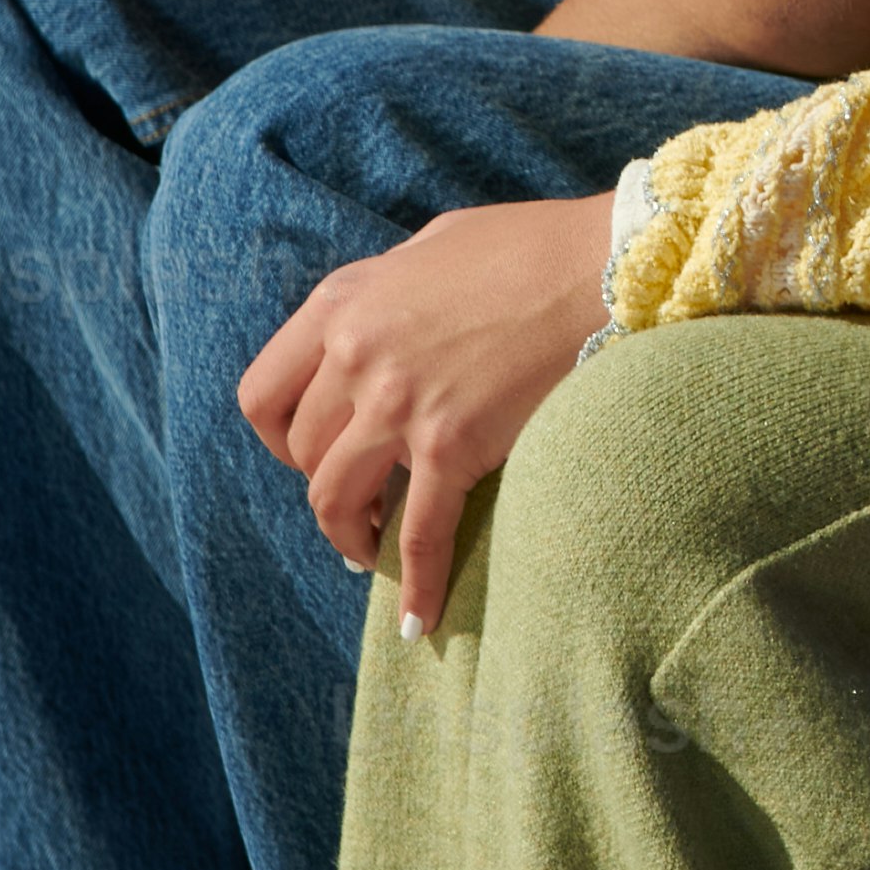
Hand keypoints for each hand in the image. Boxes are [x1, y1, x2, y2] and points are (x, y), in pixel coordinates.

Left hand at [232, 189, 619, 633]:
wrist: (606, 265)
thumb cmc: (533, 248)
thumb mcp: (433, 248)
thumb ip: (387, 292)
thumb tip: (377, 328)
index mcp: (342, 304)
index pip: (263, 394)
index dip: (281, 440)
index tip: (312, 455)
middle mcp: (356, 354)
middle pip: (304, 454)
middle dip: (325, 487)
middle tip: (359, 505)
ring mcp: (400, 403)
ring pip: (335, 499)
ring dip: (349, 538)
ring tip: (371, 555)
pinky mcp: (451, 444)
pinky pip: (418, 533)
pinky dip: (416, 585)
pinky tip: (419, 621)